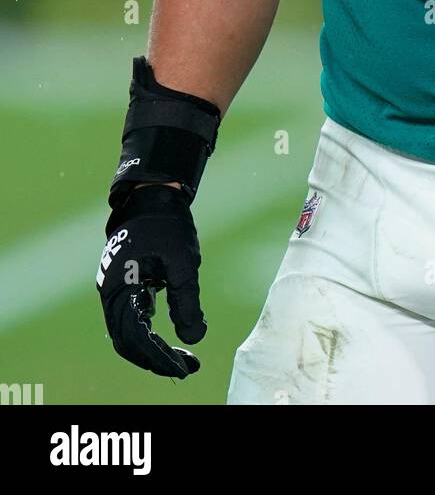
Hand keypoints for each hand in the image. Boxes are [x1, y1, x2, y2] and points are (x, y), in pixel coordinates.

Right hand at [97, 183, 204, 378]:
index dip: (158, 356)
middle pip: (127, 341)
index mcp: (120, 285)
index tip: (183, 367)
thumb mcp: (183, 261)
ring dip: (152, 350)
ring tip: (182, 359)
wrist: (153, 194)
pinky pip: (131, 320)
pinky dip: (149, 335)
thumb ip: (187, 300)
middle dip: (155, 359)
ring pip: (128, 333)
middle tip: (187, 367)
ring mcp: (115, 290)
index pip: (136, 336)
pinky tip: (170, 341)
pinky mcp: (125, 287)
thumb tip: (195, 338)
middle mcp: (111, 292)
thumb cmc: (168, 223)